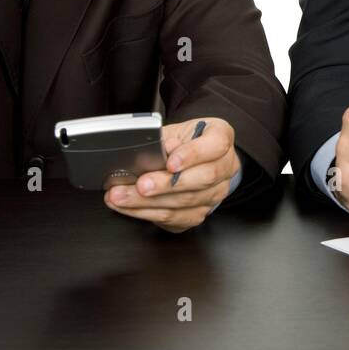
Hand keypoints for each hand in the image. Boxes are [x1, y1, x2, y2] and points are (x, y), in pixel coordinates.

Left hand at [103, 117, 239, 232]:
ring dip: (151, 202)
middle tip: (140, 184)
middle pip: (203, 178)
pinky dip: (149, 214)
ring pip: (188, 202)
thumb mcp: (174, 131)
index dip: (193, 155)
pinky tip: (130, 208)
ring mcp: (216, 193)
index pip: (215, 145)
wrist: (193, 158)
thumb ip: (164, 140)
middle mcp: (225, 167)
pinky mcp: (201, 212)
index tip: (170, 162)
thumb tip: (149, 152)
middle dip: (167, 184)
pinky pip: (177, 218)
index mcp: (220, 139)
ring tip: (122, 197)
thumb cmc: (182, 141)